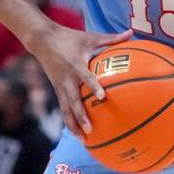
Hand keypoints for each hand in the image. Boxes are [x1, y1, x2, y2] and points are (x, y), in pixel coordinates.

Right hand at [32, 22, 132, 141]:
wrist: (42, 40)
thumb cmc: (70, 37)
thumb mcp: (90, 36)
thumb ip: (111, 38)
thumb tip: (131, 33)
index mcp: (76, 65)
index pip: (86, 78)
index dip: (93, 87)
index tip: (102, 97)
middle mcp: (67, 79)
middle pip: (73, 102)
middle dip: (81, 117)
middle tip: (90, 130)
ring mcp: (60, 86)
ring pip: (66, 110)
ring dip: (73, 125)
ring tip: (83, 140)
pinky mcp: (57, 90)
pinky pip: (63, 108)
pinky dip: (68, 121)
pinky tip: (76, 134)